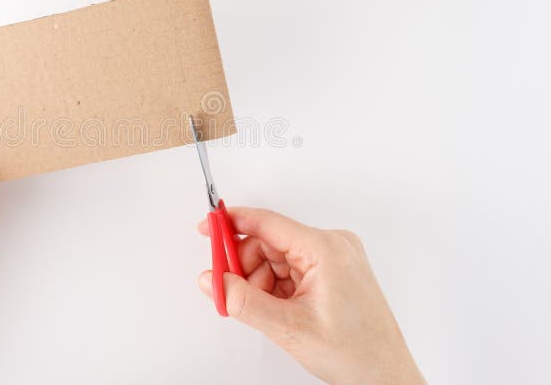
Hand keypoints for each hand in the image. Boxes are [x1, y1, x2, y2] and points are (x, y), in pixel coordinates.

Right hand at [198, 208, 424, 384]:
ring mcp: (333, 259)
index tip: (207, 227)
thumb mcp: (288, 327)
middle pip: (268, 242)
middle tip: (230, 290)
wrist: (386, 376)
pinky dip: (275, 288)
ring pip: (276, 258)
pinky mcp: (332, 273)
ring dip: (260, 282)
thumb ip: (243, 301)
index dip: (231, 223)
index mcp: (325, 249)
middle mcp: (331, 246)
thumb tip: (214, 281)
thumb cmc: (357, 353)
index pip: (267, 223)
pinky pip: (290, 270)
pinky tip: (278, 309)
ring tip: (265, 311)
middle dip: (245, 267)